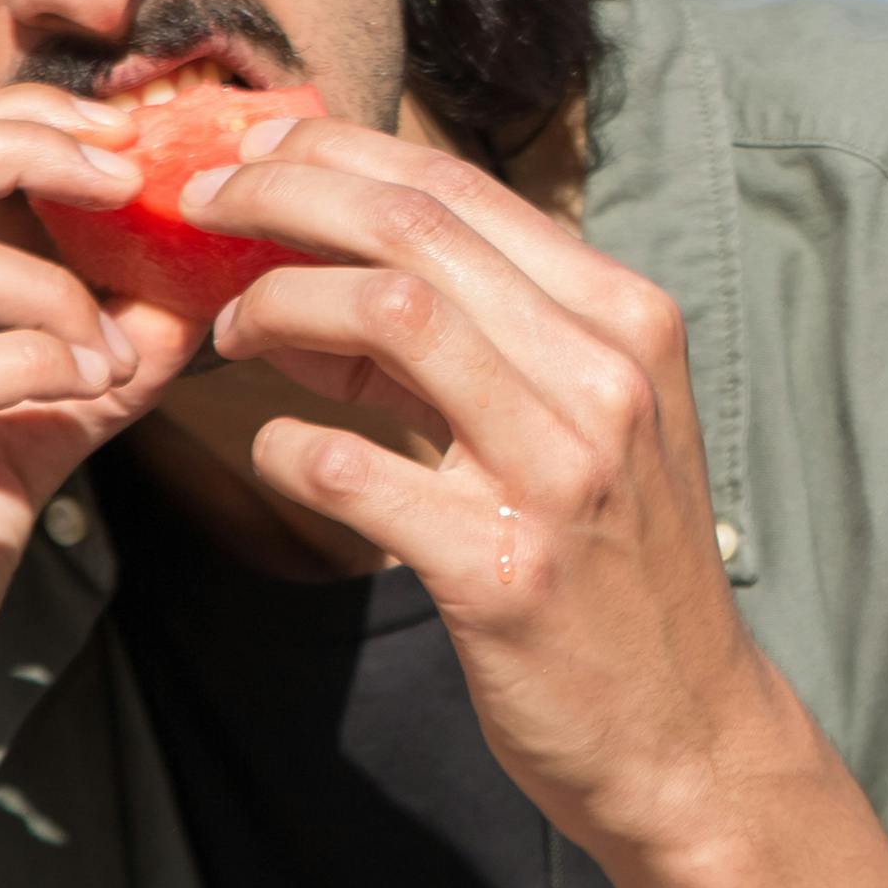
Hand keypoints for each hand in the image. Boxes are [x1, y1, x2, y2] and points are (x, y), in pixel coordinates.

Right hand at [0, 89, 185, 882]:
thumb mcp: (11, 448)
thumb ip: (82, 369)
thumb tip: (185, 303)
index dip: (1, 124)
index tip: (117, 139)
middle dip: (18, 149)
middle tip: (132, 179)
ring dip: (41, 285)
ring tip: (112, 346)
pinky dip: (26, 364)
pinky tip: (88, 386)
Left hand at [185, 115, 783, 861]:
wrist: (687, 733)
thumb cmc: (618, 572)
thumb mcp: (579, 427)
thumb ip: (467, 344)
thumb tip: (307, 279)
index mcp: (628, 323)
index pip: (462, 190)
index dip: (337, 154)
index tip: (251, 157)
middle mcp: (606, 379)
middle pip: (416, 230)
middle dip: (282, 196)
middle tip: (201, 210)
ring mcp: (560, 472)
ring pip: (389, 316)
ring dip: (277, 306)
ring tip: (231, 334)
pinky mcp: (502, 569)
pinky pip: (349, 470)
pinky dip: (286, 450)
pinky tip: (277, 456)